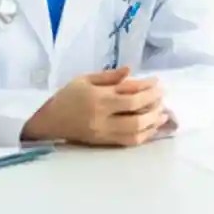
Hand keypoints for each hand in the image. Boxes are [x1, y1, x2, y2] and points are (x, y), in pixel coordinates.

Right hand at [21, 67, 168, 146]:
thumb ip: (110, 76)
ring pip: (136, 132)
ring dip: (153, 122)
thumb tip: (131, 71)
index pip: (131, 95)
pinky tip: (153, 127)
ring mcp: (104, 133)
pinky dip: (144, 135)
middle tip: (163, 96)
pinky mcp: (104, 143)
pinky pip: (129, 142)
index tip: (157, 81)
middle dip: (154, 105)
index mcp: (98, 98)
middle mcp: (103, 118)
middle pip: (137, 115)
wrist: (49, 121)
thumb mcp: (85, 79)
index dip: (148, 89)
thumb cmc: (67, 96)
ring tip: (164, 113)